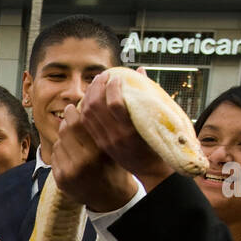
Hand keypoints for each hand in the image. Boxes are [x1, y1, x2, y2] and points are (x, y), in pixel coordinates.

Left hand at [50, 108, 138, 212]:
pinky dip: (61, 151)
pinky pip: (55, 156)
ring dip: (64, 137)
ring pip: (58, 142)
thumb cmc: (115, 168)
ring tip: (74, 139)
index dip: (74, 112)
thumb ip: (100, 129)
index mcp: (97, 152)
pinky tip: (71, 154)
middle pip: (65, 130)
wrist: (110, 198)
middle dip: (66, 120)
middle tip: (69, 115)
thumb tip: (86, 103)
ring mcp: (68, 172)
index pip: (78, 123)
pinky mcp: (60, 179)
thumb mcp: (113, 147)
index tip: (73, 106)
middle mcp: (82, 162)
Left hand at [73, 73, 174, 190]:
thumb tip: (139, 71)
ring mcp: (104, 142)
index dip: (113, 87)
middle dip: (96, 87)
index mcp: (131, 132)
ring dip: (87, 96)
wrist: (150, 170)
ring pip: (86, 115)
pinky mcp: (98, 145)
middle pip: (96, 107)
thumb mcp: (156, 121)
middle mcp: (115, 137)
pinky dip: (83, 109)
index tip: (116, 77)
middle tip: (102, 76)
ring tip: (94, 84)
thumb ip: (148, 96)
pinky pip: (84, 124)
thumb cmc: (157, 142)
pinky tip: (88, 100)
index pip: (115, 105)